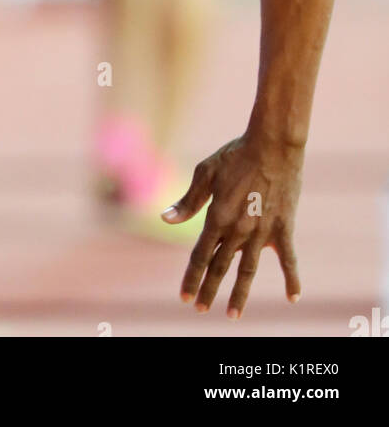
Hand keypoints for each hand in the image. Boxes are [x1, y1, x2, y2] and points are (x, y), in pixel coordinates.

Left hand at [162, 133, 302, 319]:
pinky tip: (293, 298)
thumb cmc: (236, 154)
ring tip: (232, 315)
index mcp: (217, 216)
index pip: (200, 255)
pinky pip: (288, 259)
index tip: (184, 297)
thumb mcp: (205, 172)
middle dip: (209, 289)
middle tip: (200, 309)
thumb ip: (188, 201)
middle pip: (220, 266)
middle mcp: (238, 229)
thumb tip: (164, 218)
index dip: (192, 277)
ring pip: (248, 270)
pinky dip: (292, 279)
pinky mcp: (284, 227)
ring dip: (240, 293)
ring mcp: (263, 231)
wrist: (273, 144)